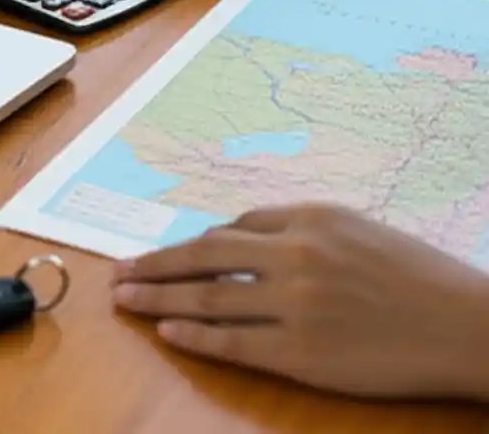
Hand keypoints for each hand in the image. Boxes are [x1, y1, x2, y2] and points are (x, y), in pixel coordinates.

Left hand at [111, 204, 488, 399]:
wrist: (468, 326)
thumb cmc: (417, 277)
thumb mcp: (357, 230)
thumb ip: (299, 230)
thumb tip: (239, 237)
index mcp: (309, 218)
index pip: (231, 228)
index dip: (191, 245)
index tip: (164, 256)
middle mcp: (295, 255)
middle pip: (203, 255)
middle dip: (154, 264)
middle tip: (117, 273)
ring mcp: (295, 305)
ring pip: (206, 297)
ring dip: (157, 297)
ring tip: (124, 298)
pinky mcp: (302, 352)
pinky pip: (232, 342)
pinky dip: (193, 336)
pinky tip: (167, 331)